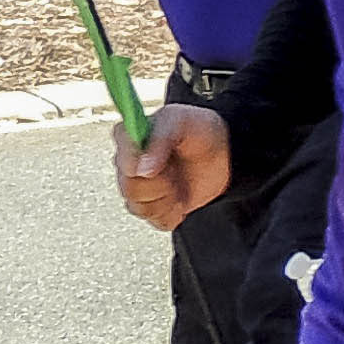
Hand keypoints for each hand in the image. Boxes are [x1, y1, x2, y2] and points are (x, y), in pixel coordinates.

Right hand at [118, 101, 230, 232]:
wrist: (224, 153)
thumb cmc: (199, 130)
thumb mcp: (181, 122)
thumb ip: (160, 138)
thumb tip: (142, 169)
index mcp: (131, 139)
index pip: (120, 157)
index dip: (136, 166)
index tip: (156, 168)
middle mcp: (130, 164)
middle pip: (128, 187)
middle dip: (158, 184)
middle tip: (175, 174)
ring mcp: (140, 188)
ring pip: (138, 207)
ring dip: (166, 199)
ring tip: (180, 184)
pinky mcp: (155, 207)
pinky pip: (155, 220)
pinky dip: (173, 213)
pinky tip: (181, 199)